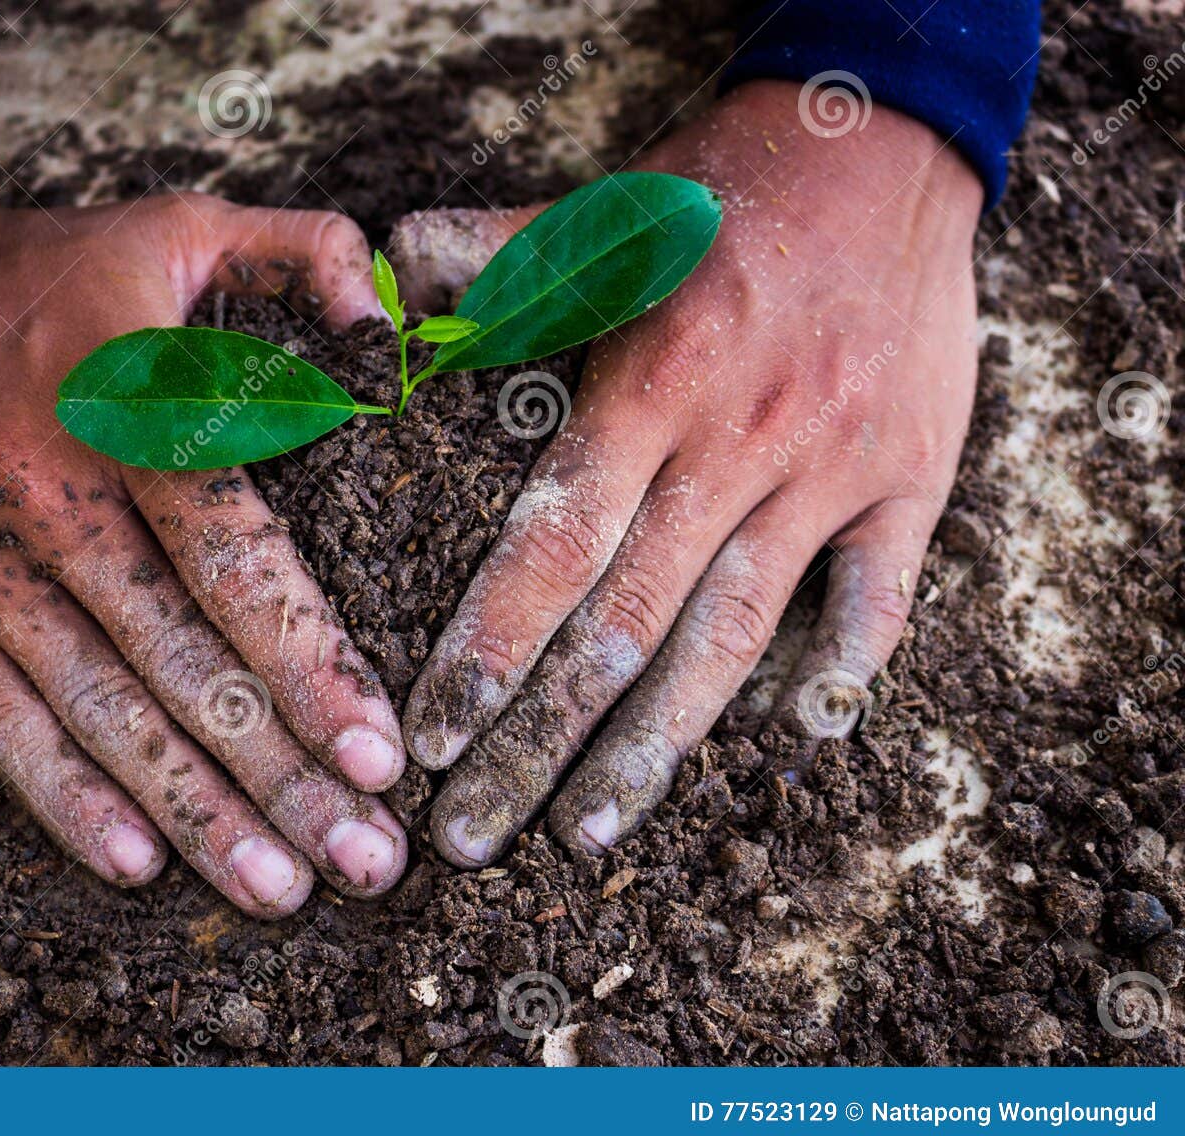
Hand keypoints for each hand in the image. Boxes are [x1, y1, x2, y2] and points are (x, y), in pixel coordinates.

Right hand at [0, 195, 409, 915]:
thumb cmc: (41, 277)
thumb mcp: (173, 226)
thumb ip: (301, 254)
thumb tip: (391, 318)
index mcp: (128, 410)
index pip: (236, 560)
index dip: (310, 664)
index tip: (381, 756)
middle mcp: (51, 500)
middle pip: (185, 665)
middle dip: (282, 775)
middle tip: (367, 862)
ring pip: (101, 711)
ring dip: (195, 812)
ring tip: (279, 890)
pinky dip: (61, 796)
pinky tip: (135, 864)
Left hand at [395, 80, 982, 865]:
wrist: (883, 147)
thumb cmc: (718, 191)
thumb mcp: (600, 212)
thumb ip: (489, 263)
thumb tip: (378, 289)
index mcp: (651, 382)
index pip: (552, 544)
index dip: (488, 648)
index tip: (431, 739)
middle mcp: (738, 443)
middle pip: (625, 622)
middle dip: (539, 738)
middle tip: (472, 835)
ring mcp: (831, 470)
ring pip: (735, 637)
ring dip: (658, 747)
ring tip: (588, 832)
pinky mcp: (911, 480)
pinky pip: (878, 596)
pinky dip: (843, 671)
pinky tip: (798, 744)